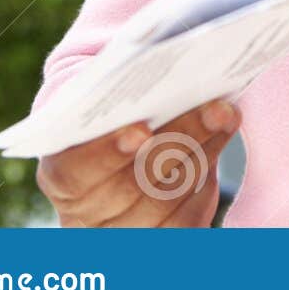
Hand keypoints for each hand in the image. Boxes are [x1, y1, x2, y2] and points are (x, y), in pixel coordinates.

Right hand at [34, 98, 241, 226]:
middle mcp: (87, 212)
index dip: (106, 152)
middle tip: (216, 108)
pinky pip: (191, 217)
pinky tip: (223, 135)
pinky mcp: (164, 238)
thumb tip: (162, 51)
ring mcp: (126, 231)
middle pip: (136, 183)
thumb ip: (119, 91)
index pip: (76, 170)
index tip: (140, 130)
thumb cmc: (108, 120)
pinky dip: (211, 174)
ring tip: (227, 113)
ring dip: (205, 150)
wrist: (119, 157)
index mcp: (61, 175)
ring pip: (170, 197)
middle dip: (180, 140)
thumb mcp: (101, 105)